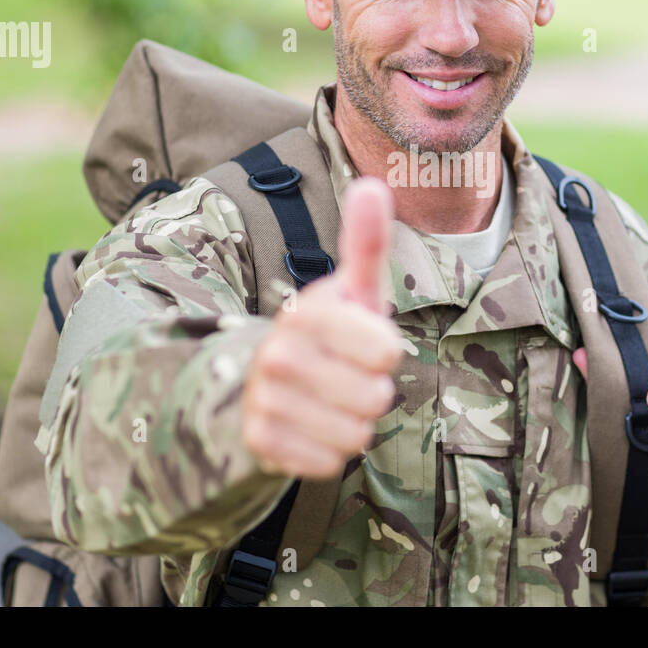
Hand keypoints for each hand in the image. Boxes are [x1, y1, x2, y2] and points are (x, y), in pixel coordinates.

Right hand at [241, 177, 403, 478]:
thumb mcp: (350, 289)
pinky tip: (310, 427)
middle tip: (345, 376)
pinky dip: (329, 451)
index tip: (363, 343)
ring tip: (329, 400)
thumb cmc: (328, 332)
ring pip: (355, 434)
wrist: (262, 380)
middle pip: (376, 398)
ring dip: (353, 424)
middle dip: (372, 392)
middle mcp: (278, 354)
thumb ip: (366, 243)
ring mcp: (265, 400)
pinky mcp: (259, 442)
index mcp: (307, 313)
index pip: (387, 352)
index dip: (385, 353)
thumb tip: (372, 183)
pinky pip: (329, 463)